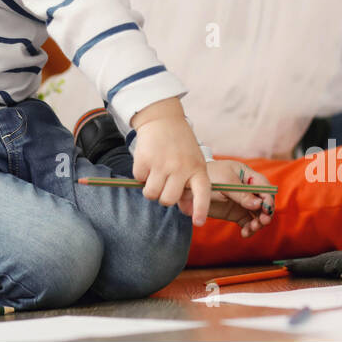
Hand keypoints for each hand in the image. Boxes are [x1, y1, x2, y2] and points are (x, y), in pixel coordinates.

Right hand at [130, 97, 211, 225]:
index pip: (203, 193)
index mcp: (197, 168)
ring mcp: (162, 164)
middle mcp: (181, 167)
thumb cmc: (181, 144)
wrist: (163, 118)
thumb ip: (191, 185)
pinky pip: (139, 180)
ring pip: (151, 194)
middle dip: (163, 197)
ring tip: (155, 174)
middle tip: (164, 184)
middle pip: (168, 200)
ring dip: (150, 188)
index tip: (197, 223)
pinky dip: (140, 174)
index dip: (200, 209)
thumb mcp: (193, 161)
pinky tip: (148, 161)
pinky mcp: (145, 160)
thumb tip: (185, 211)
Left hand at [179, 159, 275, 237]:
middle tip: (262, 221)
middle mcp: (247, 189)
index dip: (268, 198)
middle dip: (266, 212)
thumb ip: (241, 194)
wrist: (187, 187)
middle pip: (264, 202)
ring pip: (257, 214)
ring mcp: (242, 202)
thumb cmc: (207, 176)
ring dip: (258, 223)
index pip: (264, 187)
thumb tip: (259, 204)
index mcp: (247, 175)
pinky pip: (247, 222)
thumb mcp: (225, 182)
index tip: (266, 209)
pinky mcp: (235, 213)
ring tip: (252, 228)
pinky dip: (249, 229)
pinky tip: (245, 233)